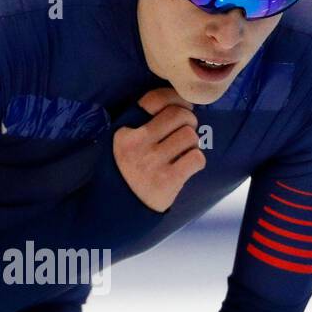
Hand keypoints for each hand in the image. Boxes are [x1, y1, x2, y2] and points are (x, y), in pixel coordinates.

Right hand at [112, 87, 204, 212]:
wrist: (115, 212)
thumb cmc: (122, 171)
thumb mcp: (119, 143)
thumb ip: (140, 121)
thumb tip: (180, 101)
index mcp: (124, 131)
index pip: (155, 99)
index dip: (175, 99)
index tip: (181, 107)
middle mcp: (136, 144)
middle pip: (178, 115)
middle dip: (188, 121)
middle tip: (184, 133)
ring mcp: (152, 163)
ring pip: (190, 136)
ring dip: (192, 144)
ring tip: (183, 152)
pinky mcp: (167, 181)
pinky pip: (196, 158)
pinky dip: (196, 161)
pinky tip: (186, 167)